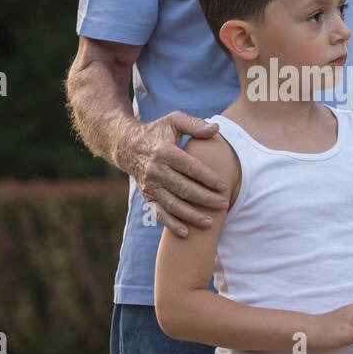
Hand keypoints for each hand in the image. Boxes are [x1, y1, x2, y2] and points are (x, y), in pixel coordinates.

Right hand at [122, 111, 229, 235]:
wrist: (128, 145)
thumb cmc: (158, 132)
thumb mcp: (174, 121)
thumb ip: (195, 124)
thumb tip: (216, 129)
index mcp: (165, 151)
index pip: (190, 167)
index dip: (207, 177)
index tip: (224, 185)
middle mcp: (156, 170)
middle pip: (184, 188)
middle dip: (205, 199)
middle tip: (224, 204)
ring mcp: (151, 185)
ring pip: (173, 204)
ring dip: (192, 215)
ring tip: (210, 222)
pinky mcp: (148, 196)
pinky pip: (160, 213)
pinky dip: (172, 224)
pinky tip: (186, 233)